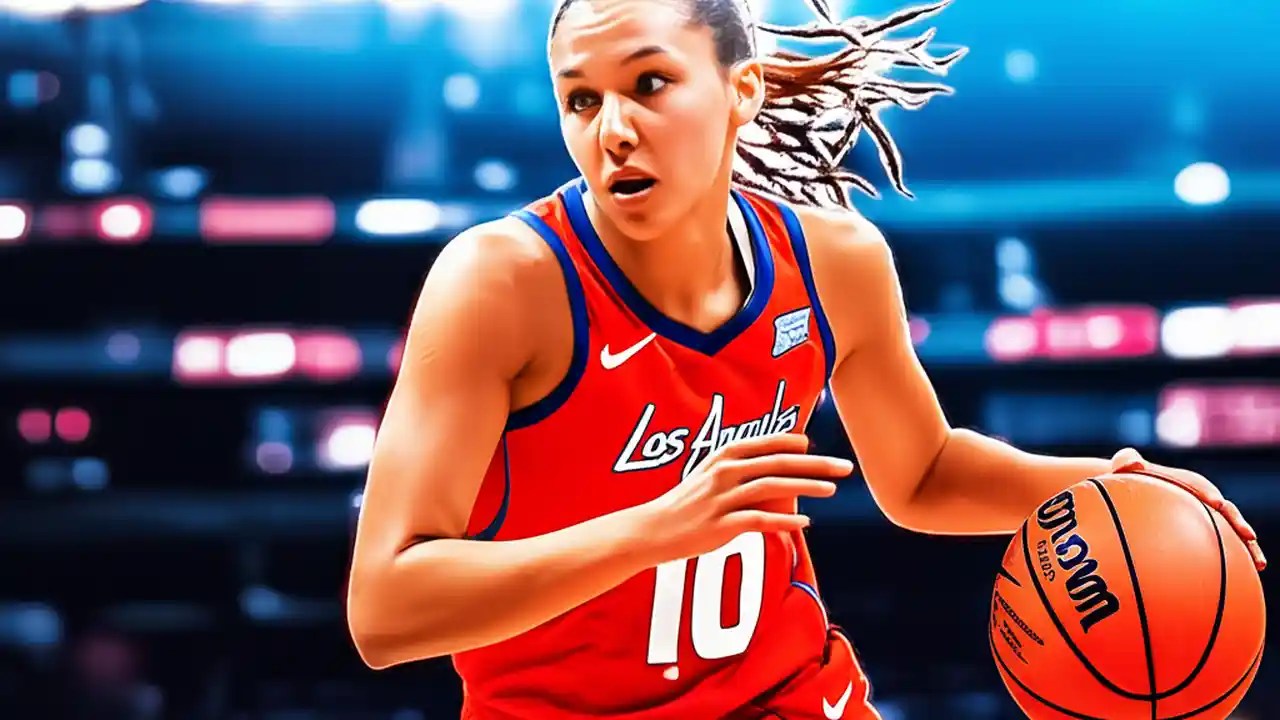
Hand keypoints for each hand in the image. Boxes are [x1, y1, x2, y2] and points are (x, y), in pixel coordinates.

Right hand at [640, 433, 849, 564]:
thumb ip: (737, 469)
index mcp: (721, 457)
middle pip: (777, 462)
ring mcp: (722, 498)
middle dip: (815, 463)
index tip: (812, 443)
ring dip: (806, 486)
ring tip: (831, 489)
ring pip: (772, 486)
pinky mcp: (722, 525)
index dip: (790, 442)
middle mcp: (724, 473)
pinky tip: (804, 522)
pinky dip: (784, 520)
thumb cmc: (684, 504)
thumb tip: (772, 470)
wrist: (652, 529)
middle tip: (844, 466)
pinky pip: (759, 519)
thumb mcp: (707, 476)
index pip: (764, 443)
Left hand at [1110, 447, 1265, 570]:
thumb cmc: (1127, 478)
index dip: (1209, 494)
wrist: (1130, 495)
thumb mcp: (1124, 465)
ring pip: (1230, 535)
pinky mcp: (1202, 537)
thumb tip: (1133, 464)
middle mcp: (1202, 502)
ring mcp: (1205, 520)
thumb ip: (1126, 460)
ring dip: (1247, 548)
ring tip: (1259, 565)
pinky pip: (1219, 551)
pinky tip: (1240, 583)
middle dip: (1239, 523)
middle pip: (1226, 512)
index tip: (1216, 503)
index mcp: (1186, 483)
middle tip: (1250, 536)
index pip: (1201, 487)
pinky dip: (1231, 564)